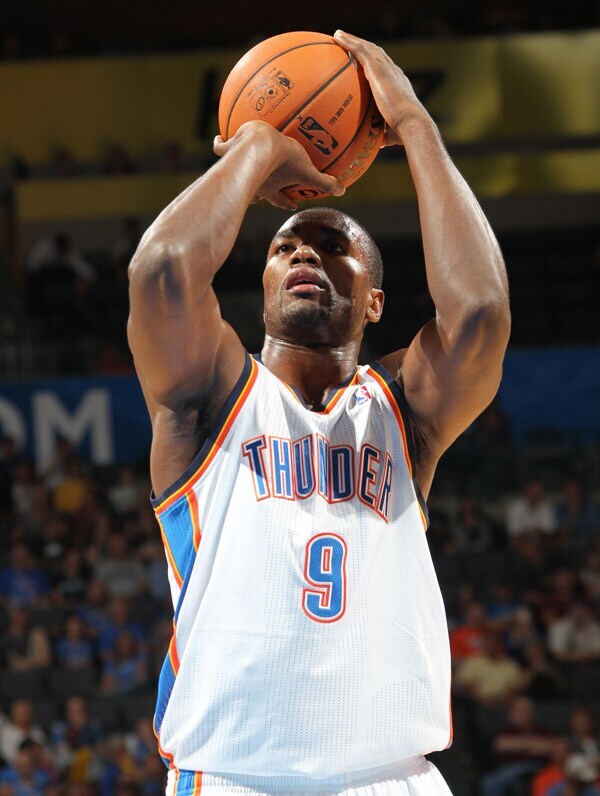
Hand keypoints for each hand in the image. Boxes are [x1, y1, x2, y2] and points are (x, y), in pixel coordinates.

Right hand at [214, 121, 344, 209]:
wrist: (258, 146)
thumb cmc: (283, 160)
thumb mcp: (308, 171)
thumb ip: (324, 182)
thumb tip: (343, 190)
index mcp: (272, 186)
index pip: (279, 198)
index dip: (286, 202)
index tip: (292, 204)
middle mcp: (254, 180)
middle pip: (255, 191)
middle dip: (256, 193)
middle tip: (258, 192)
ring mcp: (239, 166)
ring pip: (234, 171)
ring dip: (235, 170)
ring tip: (234, 166)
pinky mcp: (230, 150)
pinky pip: (221, 148)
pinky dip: (220, 144)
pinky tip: (219, 138)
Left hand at [333, 30, 430, 145]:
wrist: (411, 123)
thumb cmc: (403, 132)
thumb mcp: (390, 132)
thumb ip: (382, 134)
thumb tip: (373, 144)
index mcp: (398, 86)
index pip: (386, 71)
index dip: (376, 64)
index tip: (366, 63)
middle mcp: (393, 73)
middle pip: (377, 54)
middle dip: (364, 47)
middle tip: (350, 43)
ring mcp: (386, 69)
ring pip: (367, 48)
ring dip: (353, 40)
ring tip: (338, 35)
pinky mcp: (378, 68)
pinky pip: (360, 50)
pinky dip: (349, 42)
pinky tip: (337, 37)